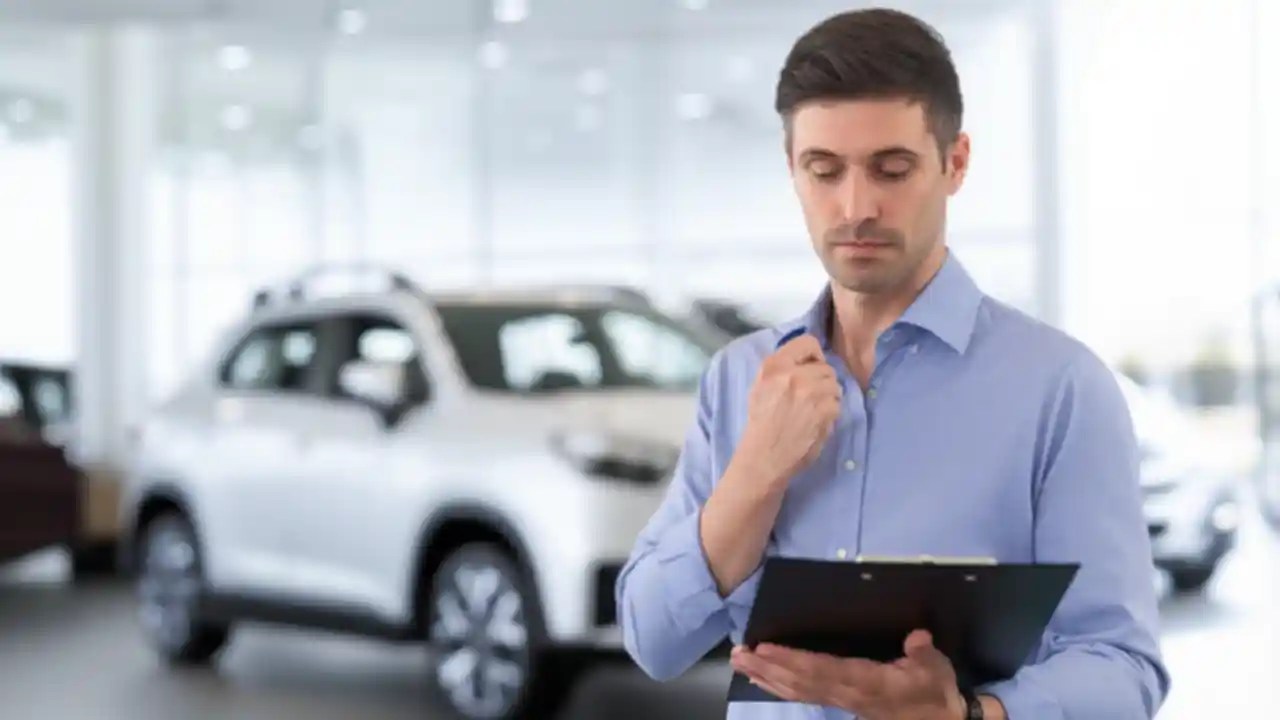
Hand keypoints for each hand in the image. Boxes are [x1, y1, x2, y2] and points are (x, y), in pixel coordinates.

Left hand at [730, 630, 966, 719]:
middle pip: (799, 682)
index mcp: (867, 683)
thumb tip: (916, 637)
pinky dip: (779, 686)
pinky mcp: (841, 703)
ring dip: (766, 677)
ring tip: (740, 662)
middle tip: (738, 653)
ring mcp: (842, 702)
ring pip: (797, 691)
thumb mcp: (935, 668)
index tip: (765, 649)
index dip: (792, 661)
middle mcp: (847, 694)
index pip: (822, 671)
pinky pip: (804, 695)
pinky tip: (762, 678)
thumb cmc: (935, 690)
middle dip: (767, 668)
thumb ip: (921, 652)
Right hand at [734, 334, 842, 484]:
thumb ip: (782, 368)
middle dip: (821, 381)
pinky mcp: (826, 410)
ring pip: (834, 385)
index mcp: (774, 365)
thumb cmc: (761, 422)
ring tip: (812, 411)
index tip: (811, 369)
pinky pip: (837, 404)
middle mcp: (794, 374)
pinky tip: (815, 423)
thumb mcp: (761, 386)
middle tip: (809, 398)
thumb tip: (810, 360)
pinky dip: (830, 413)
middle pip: (825, 367)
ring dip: (828, 397)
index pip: (808, 343)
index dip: (814, 356)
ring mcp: (812, 392)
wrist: (764, 456)